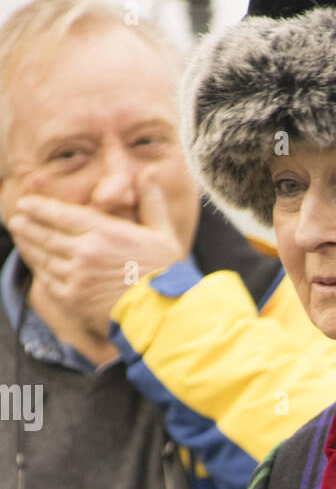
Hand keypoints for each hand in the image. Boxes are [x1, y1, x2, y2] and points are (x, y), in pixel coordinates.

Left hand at [6, 174, 185, 338]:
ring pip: (43, 257)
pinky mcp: (74, 299)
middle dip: (27, 225)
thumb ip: (151, 202)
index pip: (61, 214)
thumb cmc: (167, 274)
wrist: (163, 314)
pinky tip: (36, 265)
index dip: (39, 208)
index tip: (25, 203)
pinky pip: (49, 281)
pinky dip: (39, 270)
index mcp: (104, 231)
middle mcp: (85, 251)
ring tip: (20, 238)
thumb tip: (149, 174)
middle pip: (46, 234)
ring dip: (28, 246)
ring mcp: (76, 276)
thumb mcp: (163, 233)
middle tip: (16, 219)